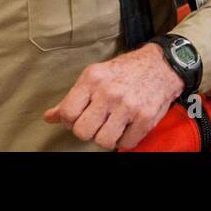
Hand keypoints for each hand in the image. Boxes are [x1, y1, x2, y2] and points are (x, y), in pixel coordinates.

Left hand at [43, 43, 184, 149]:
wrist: (161, 65)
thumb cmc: (125, 72)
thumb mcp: (95, 76)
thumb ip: (72, 98)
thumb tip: (49, 117)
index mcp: (92, 79)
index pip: (68, 113)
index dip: (70, 121)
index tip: (80, 117)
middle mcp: (109, 92)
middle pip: (83, 131)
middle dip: (88, 131)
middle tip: (97, 123)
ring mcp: (128, 106)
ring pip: (103, 141)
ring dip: (106, 138)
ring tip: (112, 126)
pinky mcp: (145, 118)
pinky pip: (126, 144)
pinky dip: (125, 140)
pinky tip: (127, 127)